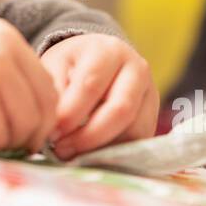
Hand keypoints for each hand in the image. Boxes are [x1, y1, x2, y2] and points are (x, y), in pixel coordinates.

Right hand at [0, 12, 58, 153]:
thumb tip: (19, 110)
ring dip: (5, 142)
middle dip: (29, 136)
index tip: (26, 133)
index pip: (47, 87)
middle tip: (9, 148)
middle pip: (42, 110)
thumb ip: (0, 67)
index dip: (42, 117)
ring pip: (23, 126)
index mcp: (10, 40)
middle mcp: (8, 54)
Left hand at [41, 33, 157, 159]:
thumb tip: (53, 126)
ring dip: (101, 149)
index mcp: (109, 51)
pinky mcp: (153, 117)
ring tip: (71, 153)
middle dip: (89, 137)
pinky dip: (113, 153)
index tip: (52, 133)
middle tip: (61, 149)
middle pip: (121, 110)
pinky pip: (138, 142)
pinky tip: (89, 154)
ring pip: (133, 131)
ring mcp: (150, 94)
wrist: (98, 61)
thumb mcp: (55, 66)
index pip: (92, 85)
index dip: (71, 113)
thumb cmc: (72, 65)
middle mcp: (137, 70)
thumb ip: (54, 92)